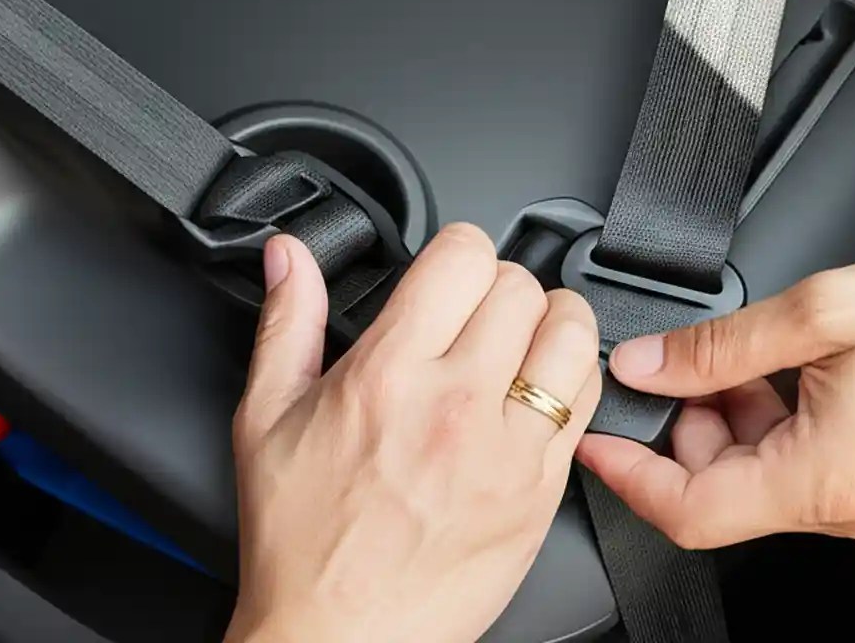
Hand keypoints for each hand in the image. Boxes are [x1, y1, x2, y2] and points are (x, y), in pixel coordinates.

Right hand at [226, 225, 601, 642]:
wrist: (340, 637)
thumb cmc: (301, 541)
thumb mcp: (264, 420)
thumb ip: (285, 323)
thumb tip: (288, 257)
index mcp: (387, 375)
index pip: (464, 256)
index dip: (457, 250)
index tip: (446, 272)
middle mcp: (455, 405)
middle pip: (522, 286)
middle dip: (498, 286)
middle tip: (475, 315)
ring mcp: (508, 450)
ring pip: (572, 335)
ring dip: (549, 324)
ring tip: (519, 343)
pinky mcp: (542, 491)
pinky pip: (589, 403)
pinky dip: (572, 381)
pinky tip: (536, 395)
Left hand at [577, 255, 854, 547]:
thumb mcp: (824, 313)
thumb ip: (719, 346)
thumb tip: (646, 363)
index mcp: (819, 478)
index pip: (688, 509)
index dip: (627, 476)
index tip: (592, 440)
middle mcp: (838, 506)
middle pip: (715, 488)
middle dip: (683, 426)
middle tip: (684, 364)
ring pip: (754, 473)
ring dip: (728, 416)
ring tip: (748, 355)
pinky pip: (795, 463)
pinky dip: (769, 420)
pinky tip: (784, 370)